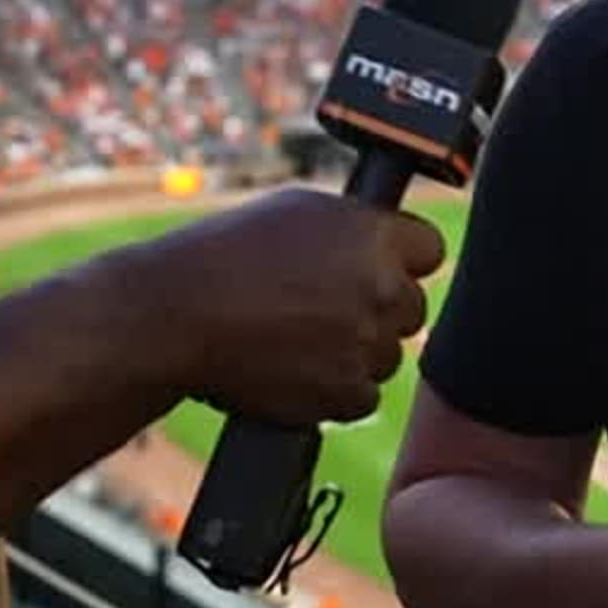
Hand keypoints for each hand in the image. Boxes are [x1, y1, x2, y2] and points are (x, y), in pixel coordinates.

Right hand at [108, 187, 441, 424]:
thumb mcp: (296, 211)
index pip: (430, 250)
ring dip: (355, 351)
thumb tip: (383, 236)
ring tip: (298, 336)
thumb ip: (353, 226)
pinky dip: (335, 389)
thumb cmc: (224, 254)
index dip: (402, 259)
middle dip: (378, 309)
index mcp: (373, 236)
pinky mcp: (346, 393)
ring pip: (387, 355)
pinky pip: (363, 396)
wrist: (177, 314)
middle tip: (325, 307)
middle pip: (412, 307)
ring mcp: (366, 344)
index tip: (380, 267)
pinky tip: (295, 366)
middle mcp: (380, 288)